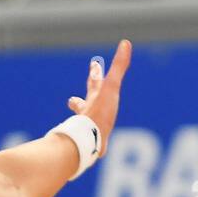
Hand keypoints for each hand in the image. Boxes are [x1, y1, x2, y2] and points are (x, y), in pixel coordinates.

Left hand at [67, 39, 131, 157]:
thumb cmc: (100, 113)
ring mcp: (89, 131)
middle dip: (79, 102)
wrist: (88, 142)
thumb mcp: (111, 88)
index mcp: (93, 101)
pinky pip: (93, 146)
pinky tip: (95, 153)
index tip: (93, 65)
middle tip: (72, 100)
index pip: (94, 83)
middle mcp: (88, 115)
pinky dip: (94, 147)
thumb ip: (118, 67)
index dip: (95, 73)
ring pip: (85, 127)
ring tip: (83, 129)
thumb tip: (125, 43)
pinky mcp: (93, 147)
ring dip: (84, 125)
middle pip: (82, 106)